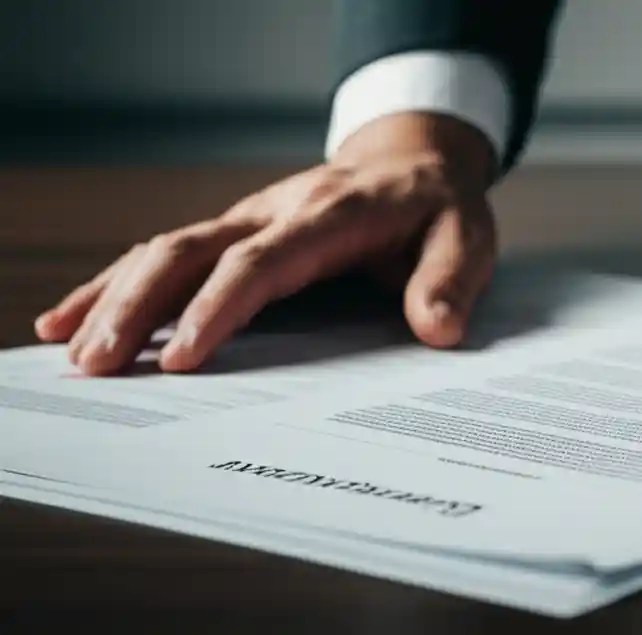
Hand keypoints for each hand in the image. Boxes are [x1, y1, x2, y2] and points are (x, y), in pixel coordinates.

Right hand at [34, 112, 497, 374]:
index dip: (218, 308)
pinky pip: (168, 254)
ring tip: (74, 353)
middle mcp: (276, 212)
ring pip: (165, 250)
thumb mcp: (467, 238)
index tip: (181, 357)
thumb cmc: (438, 208)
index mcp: (329, 217)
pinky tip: (73, 317)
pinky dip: (118, 284)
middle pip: (190, 251)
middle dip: (139, 306)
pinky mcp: (235, 231)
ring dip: (116, 298)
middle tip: (100, 365)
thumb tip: (437, 329)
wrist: (414, 162)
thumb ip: (450, 281)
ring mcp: (248, 218)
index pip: (260, 262)